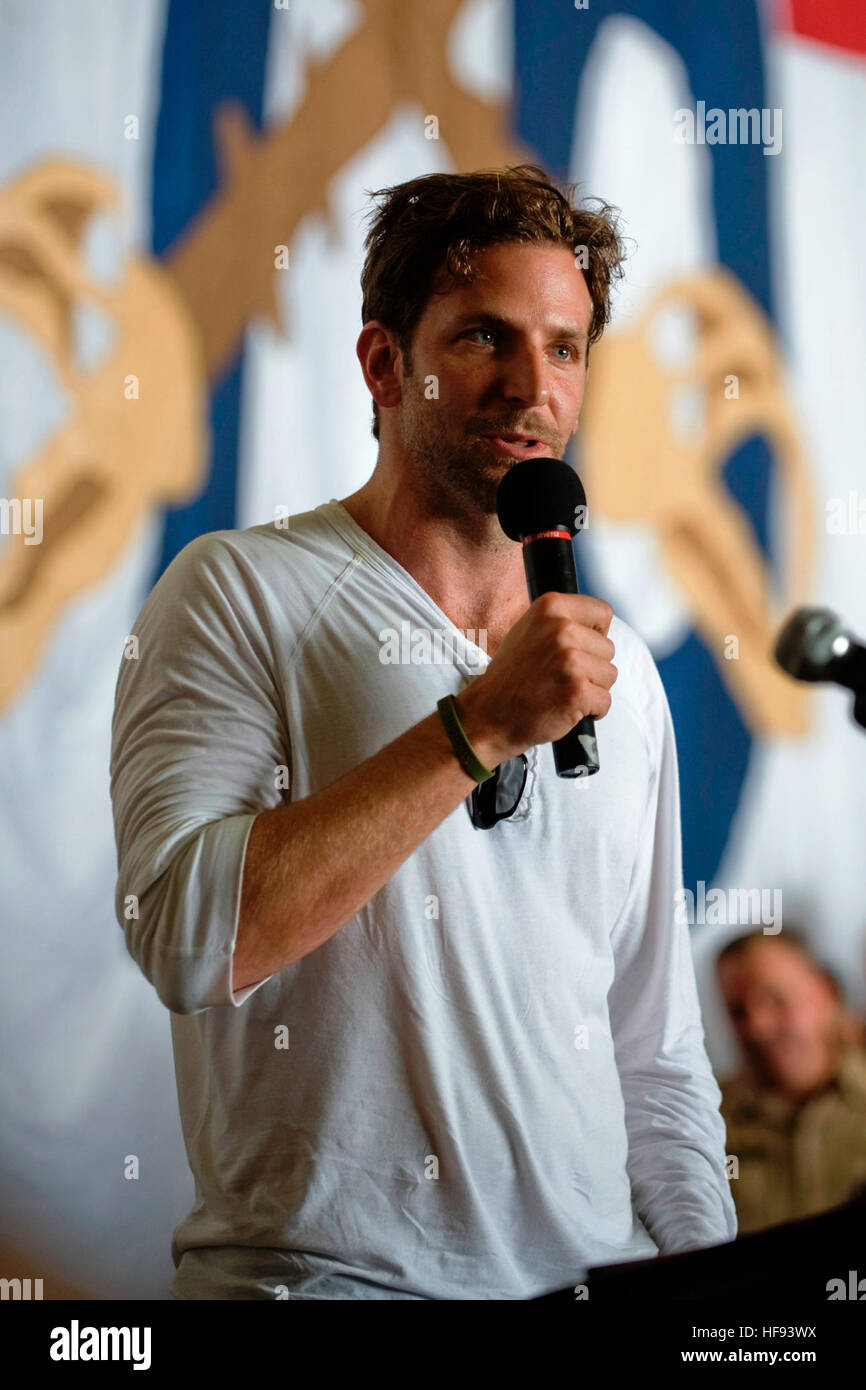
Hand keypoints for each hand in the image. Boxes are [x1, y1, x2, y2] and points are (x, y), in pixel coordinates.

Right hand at [457, 591, 616, 764]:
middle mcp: (562, 628)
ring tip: (561, 691)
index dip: (595, 634)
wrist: (489, 716)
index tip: (580, 649)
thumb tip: (596, 625)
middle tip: (561, 677)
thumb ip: (560, 622)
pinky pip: (605, 701)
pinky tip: (566, 708)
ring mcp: (570, 660)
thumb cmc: (510, 678)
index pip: (602, 612)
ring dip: (592, 688)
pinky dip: (591, 711)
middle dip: (592, 666)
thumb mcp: (528, 631)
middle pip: (608, 647)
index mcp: (551, 607)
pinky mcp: (577, 690)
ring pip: (609, 675)